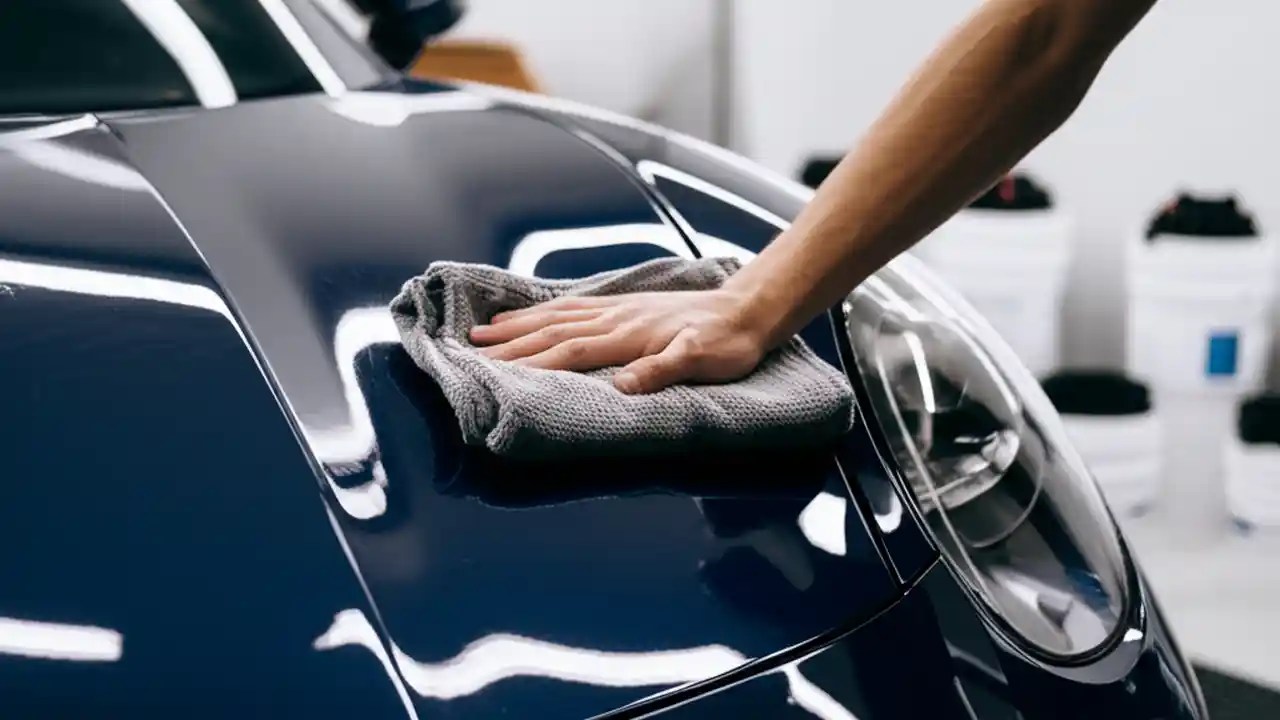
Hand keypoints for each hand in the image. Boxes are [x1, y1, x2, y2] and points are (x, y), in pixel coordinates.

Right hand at [468, 289, 768, 393]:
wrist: (747, 310)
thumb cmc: (727, 343)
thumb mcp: (702, 361)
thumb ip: (661, 371)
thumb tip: (622, 387)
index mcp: (628, 336)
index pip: (570, 351)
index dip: (531, 363)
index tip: (494, 372)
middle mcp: (615, 319)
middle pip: (552, 333)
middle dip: (509, 346)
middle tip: (470, 355)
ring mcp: (617, 310)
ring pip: (557, 316)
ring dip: (518, 325)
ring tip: (483, 332)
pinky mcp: (624, 306)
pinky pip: (573, 306)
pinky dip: (544, 310)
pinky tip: (530, 315)